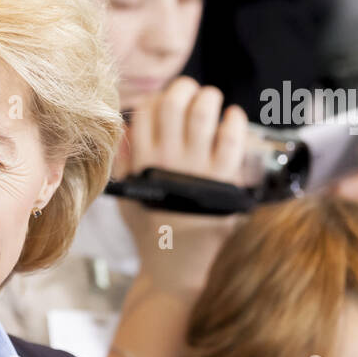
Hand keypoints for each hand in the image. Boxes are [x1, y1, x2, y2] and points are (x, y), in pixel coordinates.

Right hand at [114, 77, 248, 296]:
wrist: (176, 268)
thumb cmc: (152, 233)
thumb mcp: (127, 199)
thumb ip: (123, 166)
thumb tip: (127, 131)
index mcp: (142, 164)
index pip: (146, 111)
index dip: (157, 98)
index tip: (164, 103)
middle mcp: (167, 162)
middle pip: (174, 102)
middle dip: (184, 88)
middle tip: (191, 93)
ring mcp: (196, 170)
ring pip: (203, 112)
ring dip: (208, 98)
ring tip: (211, 102)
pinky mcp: (223, 181)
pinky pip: (232, 138)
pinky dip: (234, 120)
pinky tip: (232, 119)